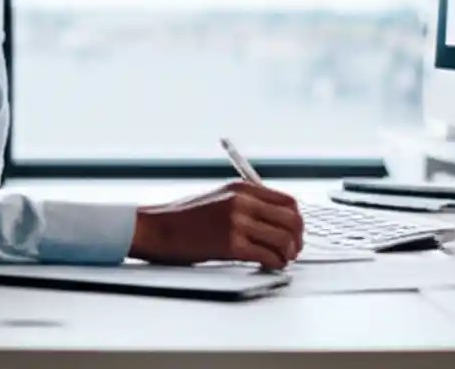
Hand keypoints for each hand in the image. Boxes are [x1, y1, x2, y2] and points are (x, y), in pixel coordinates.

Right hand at [128, 181, 304, 270]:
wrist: (157, 228)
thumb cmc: (185, 218)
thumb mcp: (220, 198)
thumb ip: (248, 204)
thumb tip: (278, 222)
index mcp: (242, 188)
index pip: (288, 202)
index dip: (297, 221)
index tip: (295, 233)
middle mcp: (243, 202)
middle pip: (291, 220)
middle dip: (297, 239)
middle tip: (293, 251)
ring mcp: (237, 222)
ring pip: (283, 239)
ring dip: (288, 253)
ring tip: (282, 260)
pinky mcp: (230, 244)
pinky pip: (266, 256)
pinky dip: (274, 264)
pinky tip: (269, 265)